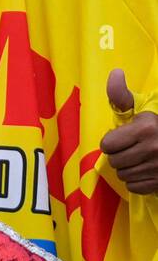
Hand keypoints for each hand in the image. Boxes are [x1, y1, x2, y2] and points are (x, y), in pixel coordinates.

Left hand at [100, 69, 157, 195]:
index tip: (122, 137)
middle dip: (120, 155)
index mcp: (145, 129)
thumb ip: (122, 96)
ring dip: (128, 168)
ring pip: (124, 175)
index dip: (112, 141)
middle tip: (132, 148)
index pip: (107, 145)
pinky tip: (146, 170)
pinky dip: (138, 181)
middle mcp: (153, 149)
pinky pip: (135, 187)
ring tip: (140, 158)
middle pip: (114, 161)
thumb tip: (114, 73)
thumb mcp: (143, 108)